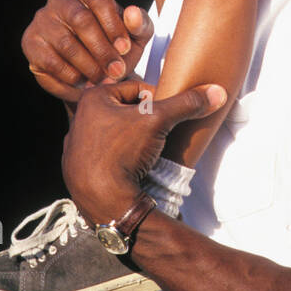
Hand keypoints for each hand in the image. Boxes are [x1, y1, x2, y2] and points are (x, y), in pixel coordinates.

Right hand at [21, 0, 152, 102]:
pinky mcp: (31, 41)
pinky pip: (51, 61)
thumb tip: (132, 14)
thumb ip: (140, 24)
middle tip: (116, 71)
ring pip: (66, 43)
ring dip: (88, 66)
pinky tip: (83, 82)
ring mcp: (43, 19)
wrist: (92, 70)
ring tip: (102, 80)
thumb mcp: (136, 36)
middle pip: (80, 20)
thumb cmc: (116, 46)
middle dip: (101, 50)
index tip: (125, 48)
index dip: (113, 23)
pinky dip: (70, 76)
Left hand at [62, 78, 225, 225]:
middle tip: (157, 132)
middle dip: (142, 120)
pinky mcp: (76, 169)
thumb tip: (215, 92)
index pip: (135, 88)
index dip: (156, 99)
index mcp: (92, 99)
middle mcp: (78, 119)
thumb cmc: (123, 153)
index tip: (166, 113)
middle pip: (123, 110)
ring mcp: (75, 146)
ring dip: (129, 139)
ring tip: (146, 151)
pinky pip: (103, 155)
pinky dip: (117, 158)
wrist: (103, 201)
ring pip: (113, 133)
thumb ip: (186, 104)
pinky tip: (130, 166)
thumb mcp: (159, 120)